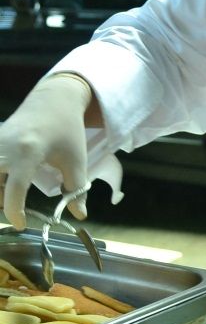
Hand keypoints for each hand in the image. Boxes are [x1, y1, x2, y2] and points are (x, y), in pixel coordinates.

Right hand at [0, 73, 92, 229]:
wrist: (54, 99)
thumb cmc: (68, 130)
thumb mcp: (76, 160)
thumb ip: (76, 189)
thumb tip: (79, 215)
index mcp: (28, 152)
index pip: (15, 188)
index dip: (14, 211)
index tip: (21, 224)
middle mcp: (5, 147)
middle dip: (0, 201)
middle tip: (13, 210)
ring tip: (11, 196)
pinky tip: (6, 183)